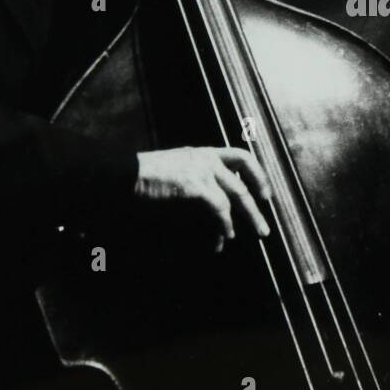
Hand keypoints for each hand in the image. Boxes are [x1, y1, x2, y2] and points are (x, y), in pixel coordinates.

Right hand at [134, 146, 271, 250]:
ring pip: (237, 196)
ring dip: (248, 218)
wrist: (125, 173)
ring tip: (254, 234)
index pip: (241, 156)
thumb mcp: (176, 169)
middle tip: (264, 226)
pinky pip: (219, 209)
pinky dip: (223, 224)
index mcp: (203, 153)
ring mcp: (202, 170)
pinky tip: (223, 237)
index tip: (264, 193)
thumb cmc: (145, 175)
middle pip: (242, 182)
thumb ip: (195, 178)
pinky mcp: (195, 186)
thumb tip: (211, 201)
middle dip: (256, 206)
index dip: (257, 174)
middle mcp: (206, 158)